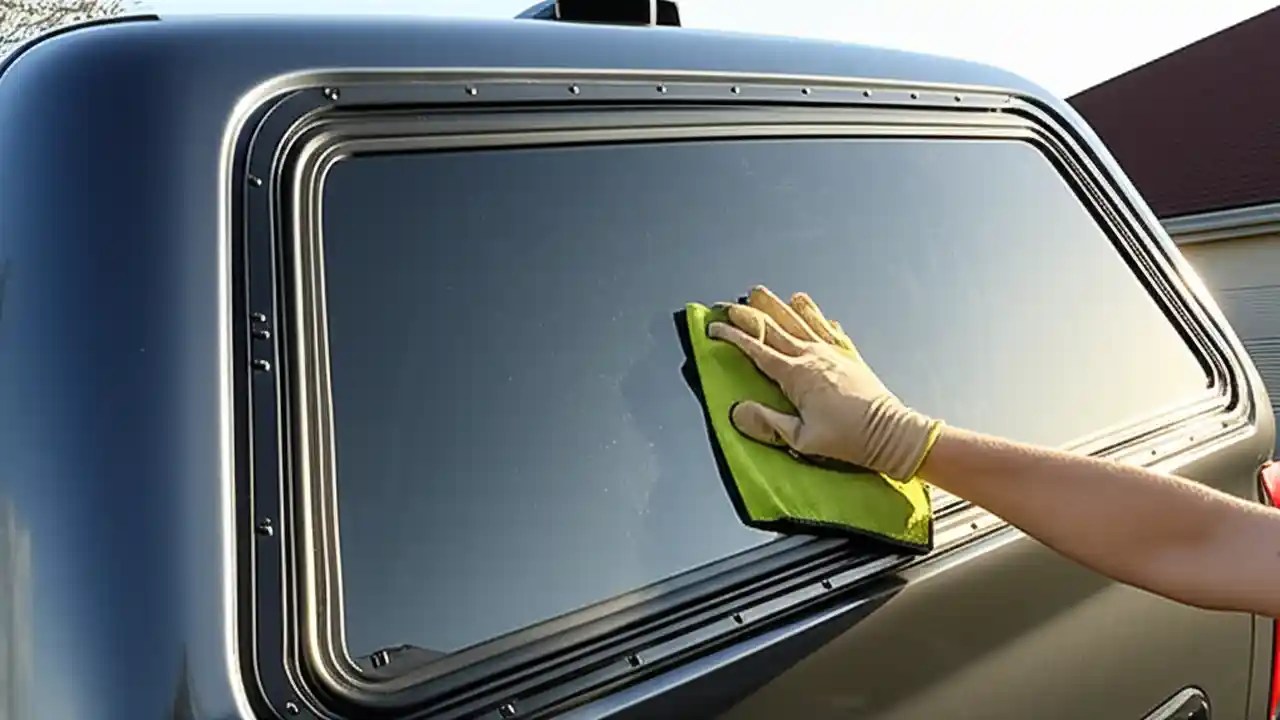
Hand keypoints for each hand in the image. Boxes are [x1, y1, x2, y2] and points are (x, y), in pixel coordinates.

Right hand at [707, 286, 941, 480]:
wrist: (891, 434)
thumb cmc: (848, 440)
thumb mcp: (801, 439)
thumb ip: (768, 422)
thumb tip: (737, 410)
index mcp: (796, 376)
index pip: (756, 349)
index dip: (732, 336)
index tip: (714, 327)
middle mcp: (812, 356)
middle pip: (774, 328)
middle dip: (749, 314)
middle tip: (731, 303)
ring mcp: (832, 352)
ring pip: (799, 321)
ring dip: (778, 305)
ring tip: (762, 292)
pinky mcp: (849, 355)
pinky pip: (828, 328)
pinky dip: (815, 315)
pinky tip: (807, 306)